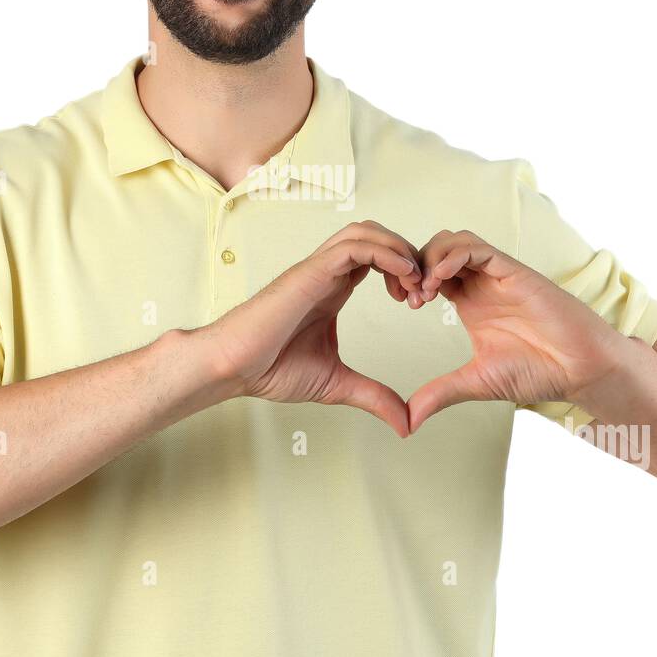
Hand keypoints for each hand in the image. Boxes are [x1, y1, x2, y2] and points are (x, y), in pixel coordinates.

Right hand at [202, 220, 424, 437]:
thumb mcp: (338, 385)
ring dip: (399, 249)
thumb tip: (406, 424)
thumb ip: (374, 397)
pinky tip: (402, 274)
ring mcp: (318, 269)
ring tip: (414, 281)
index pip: (376, 258)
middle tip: (422, 290)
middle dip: (407, 254)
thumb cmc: (271, 369)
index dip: (404, 271)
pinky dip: (385, 252)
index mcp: (333, 289)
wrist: (234, 368)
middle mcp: (326, 273)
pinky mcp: (310, 272)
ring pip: (366, 231)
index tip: (418, 301)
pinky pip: (354, 246)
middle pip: (376, 236)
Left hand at [403, 228, 622, 433]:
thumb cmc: (538, 371)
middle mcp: (481, 283)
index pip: (429, 272)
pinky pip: (477, 248)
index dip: (410, 280)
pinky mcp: (514, 271)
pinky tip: (440, 280)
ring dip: (431, 257)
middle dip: (414, 264)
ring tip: (424, 289)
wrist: (580, 369)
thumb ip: (441, 394)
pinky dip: (453, 256)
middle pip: (436, 248)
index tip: (403, 303)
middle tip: (408, 294)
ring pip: (454, 241)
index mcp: (469, 301)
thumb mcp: (477, 382)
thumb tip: (408, 421)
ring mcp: (497, 275)